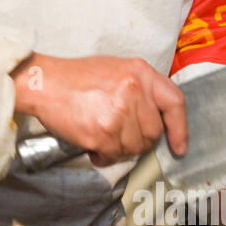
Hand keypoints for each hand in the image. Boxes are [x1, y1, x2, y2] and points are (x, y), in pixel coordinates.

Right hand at [12, 54, 187, 166]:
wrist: (45, 83)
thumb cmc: (78, 77)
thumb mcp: (117, 69)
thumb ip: (140, 88)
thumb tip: (154, 118)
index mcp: (141, 72)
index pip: (174, 102)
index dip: (180, 128)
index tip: (179, 146)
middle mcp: (134, 91)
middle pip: (154, 132)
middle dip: (140, 141)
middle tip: (120, 136)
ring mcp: (119, 112)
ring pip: (135, 147)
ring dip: (120, 149)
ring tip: (102, 136)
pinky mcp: (103, 132)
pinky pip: (115, 155)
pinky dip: (105, 156)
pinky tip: (94, 145)